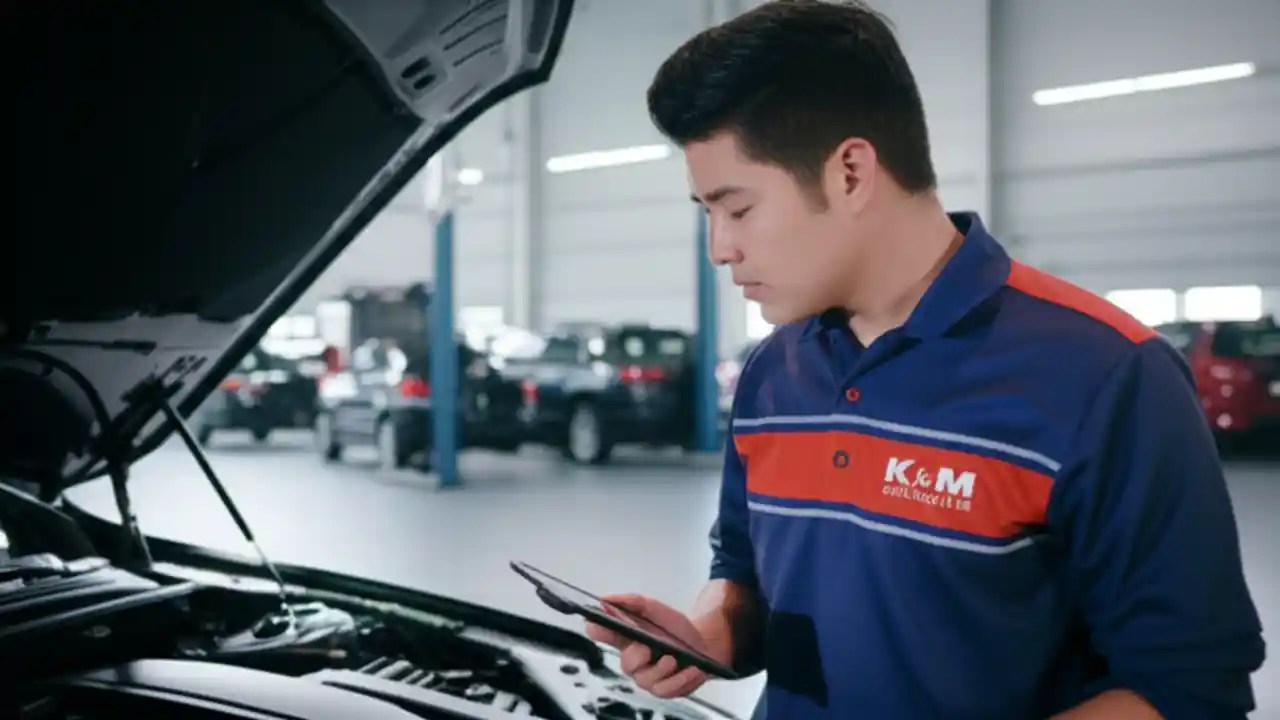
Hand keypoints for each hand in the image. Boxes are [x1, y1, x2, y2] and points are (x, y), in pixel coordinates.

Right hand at [584, 594, 715, 698]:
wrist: (703, 645)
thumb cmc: (674, 629)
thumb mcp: (656, 610)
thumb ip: (634, 602)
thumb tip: (607, 598)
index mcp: (627, 638)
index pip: (604, 635)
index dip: (597, 631)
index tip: (595, 625)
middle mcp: (634, 660)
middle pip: (626, 663)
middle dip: (637, 656)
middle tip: (647, 648)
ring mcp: (648, 677)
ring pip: (647, 679)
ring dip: (662, 668)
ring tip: (674, 658)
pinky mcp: (664, 690)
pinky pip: (667, 690)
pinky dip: (681, 679)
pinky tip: (691, 669)